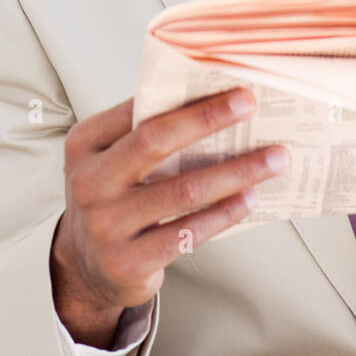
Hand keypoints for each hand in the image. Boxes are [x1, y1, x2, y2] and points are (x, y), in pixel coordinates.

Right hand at [50, 88, 288, 348]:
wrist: (85, 268)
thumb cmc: (108, 199)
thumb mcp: (109, 160)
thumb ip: (142, 131)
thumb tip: (208, 100)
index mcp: (85, 145)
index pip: (139, 110)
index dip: (185, 97)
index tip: (228, 86)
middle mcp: (90, 182)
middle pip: (156, 141)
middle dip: (208, 118)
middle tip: (248, 105)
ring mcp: (106, 225)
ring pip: (183, 190)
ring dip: (235, 172)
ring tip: (271, 159)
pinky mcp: (128, 262)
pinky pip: (188, 232)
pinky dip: (224, 213)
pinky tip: (248, 199)